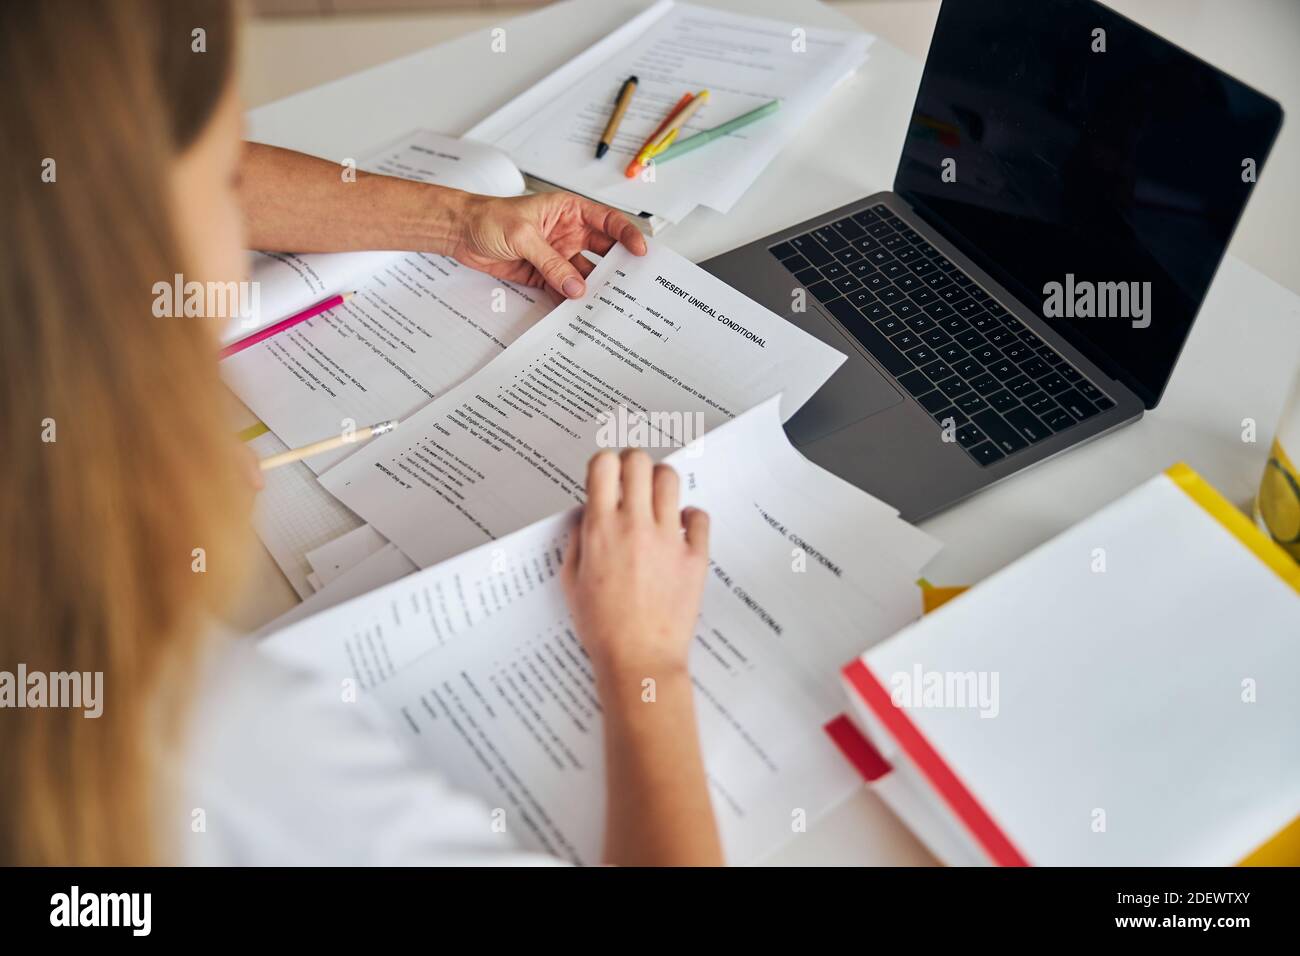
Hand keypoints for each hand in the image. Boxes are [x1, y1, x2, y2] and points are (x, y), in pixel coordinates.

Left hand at [449, 192, 647, 300]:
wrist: (461, 233)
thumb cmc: (489, 217)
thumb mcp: (523, 236)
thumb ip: (550, 262)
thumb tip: (576, 286)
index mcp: (570, 211)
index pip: (607, 221)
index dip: (626, 235)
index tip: (639, 251)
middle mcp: (569, 233)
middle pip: (603, 251)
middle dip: (617, 267)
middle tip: (631, 284)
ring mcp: (558, 255)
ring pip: (585, 274)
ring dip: (594, 288)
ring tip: (606, 304)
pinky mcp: (545, 275)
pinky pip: (564, 288)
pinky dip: (571, 300)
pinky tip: (579, 311)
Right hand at [561, 449, 708, 682]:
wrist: (638, 660)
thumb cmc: (603, 628)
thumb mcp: (571, 582)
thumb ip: (578, 540)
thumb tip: (586, 513)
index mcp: (601, 530)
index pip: (603, 465)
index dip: (605, 464)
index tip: (606, 475)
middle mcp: (635, 526)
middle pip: (638, 461)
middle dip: (632, 463)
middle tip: (631, 480)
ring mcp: (669, 539)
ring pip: (669, 479)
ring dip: (660, 483)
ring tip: (656, 501)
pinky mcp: (695, 556)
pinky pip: (699, 515)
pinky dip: (690, 516)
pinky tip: (680, 530)